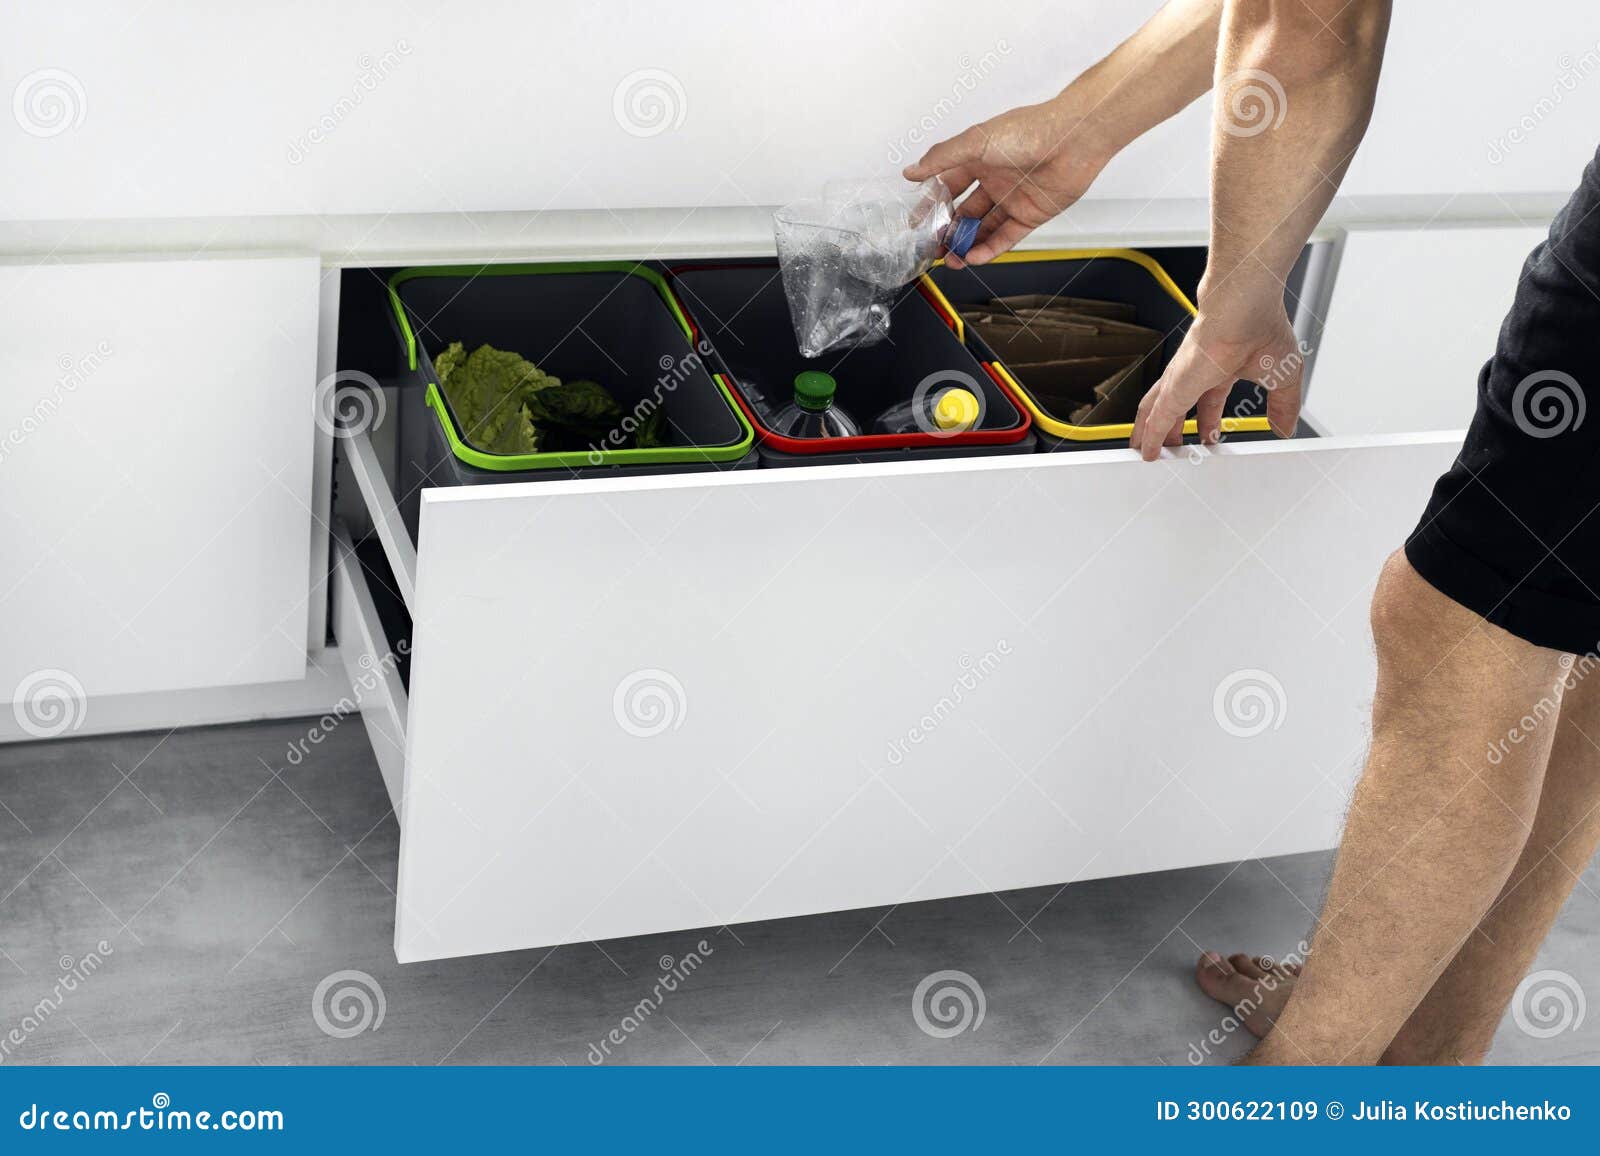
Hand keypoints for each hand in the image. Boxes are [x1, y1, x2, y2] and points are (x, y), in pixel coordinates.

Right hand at [903, 98, 1114, 266]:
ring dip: (966, 244)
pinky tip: (974, 257)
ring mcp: (1012, 198)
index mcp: (978, 158)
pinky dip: (989, 248)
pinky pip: (1006, 236)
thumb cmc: (1028, 131)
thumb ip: (941, 159)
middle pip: (964, 212)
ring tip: (951, 260)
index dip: (932, 205)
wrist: (1074, 138)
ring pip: (983, 228)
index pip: (948, 186)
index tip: (918, 223)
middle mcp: (995, 179)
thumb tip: (911, 172)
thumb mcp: (975, 141)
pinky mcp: (1030, 214)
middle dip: (948, 232)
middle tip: (933, 248)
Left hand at [1130, 306, 1303, 460]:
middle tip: (1170, 447)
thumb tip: (1285, 428)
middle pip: (1178, 406)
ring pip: (1158, 410)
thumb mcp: (1282, 378)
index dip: (1208, 420)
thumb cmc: (1262, 326)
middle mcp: (1198, 372)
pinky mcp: (1173, 385)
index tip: (1208, 437)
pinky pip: (1156, 417)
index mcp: (1224, 367)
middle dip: (1173, 429)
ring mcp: (1182, 377)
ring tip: (1146, 452)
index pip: (1210, 400)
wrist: (1243, 306)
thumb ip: (1283, 406)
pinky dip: (1149, 436)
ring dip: (1152, 433)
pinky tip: (1146, 450)